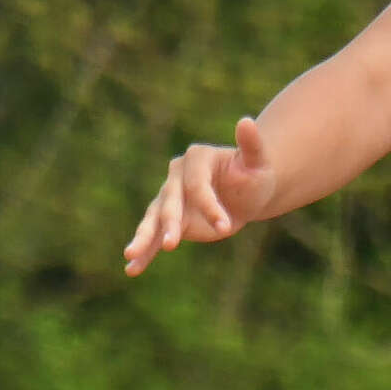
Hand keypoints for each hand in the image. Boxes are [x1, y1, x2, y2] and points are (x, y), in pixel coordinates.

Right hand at [123, 116, 278, 275]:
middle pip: (170, 201)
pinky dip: (144, 252)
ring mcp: (169, 198)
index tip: (226, 227)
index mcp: (197, 158)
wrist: (248, 195)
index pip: (197, 185)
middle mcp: (177, 175)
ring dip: (144, 237)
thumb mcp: (259, 162)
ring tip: (131, 255)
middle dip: (171, 222)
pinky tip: (131, 268)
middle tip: (172, 244)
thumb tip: (246, 121)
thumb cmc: (255, 176)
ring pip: (154, 218)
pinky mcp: (168, 220)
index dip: (209, 205)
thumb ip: (252, 144)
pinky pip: (153, 236)